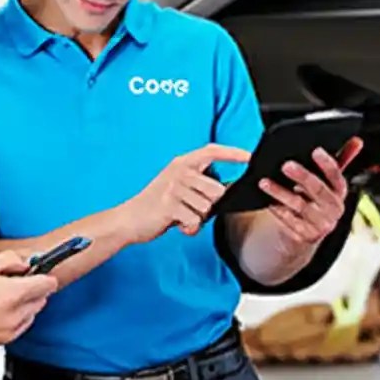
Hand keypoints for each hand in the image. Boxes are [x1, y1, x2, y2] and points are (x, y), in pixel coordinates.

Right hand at [0, 251, 57, 353]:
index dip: (43, 274)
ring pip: (32, 313)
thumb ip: (7, 260)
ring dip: (24, 304)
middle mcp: (15, 315)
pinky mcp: (3, 341)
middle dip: (32, 288)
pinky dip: (15, 316)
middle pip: (41, 299)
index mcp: (13, 294)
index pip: (47, 284)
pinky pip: (20, 325)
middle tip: (13, 281)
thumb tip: (22, 263)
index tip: (38, 271)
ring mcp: (10, 330)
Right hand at [119, 143, 251, 243]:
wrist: (130, 218)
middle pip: (217, 190)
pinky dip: (189, 228)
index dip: (232, 153)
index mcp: (182, 163)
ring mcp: (173, 187)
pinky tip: (176, 224)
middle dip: (210, 205)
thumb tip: (226, 189)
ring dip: (198, 218)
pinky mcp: (169, 205)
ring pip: (207, 208)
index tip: (249, 157)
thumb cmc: (158, 204)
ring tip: (181, 215)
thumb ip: (199, 184)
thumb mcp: (179, 186)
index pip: (211, 151)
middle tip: (191, 208)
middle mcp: (179, 171)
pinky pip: (195, 221)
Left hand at [258, 137, 363, 248]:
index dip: (327, 164)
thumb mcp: (327, 181)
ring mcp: (321, 224)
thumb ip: (341, 160)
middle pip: (318, 190)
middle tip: (286, 165)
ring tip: (264, 182)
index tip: (315, 151)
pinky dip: (278, 211)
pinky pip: (290, 222)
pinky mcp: (306, 235)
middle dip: (302, 176)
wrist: (307, 232)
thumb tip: (357, 141)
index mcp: (339, 192)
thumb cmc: (315, 198)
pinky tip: (268, 201)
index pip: (337, 176)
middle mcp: (333, 208)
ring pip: (300, 205)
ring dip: (280, 192)